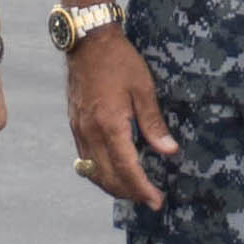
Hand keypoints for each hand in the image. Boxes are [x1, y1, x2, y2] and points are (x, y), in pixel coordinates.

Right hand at [69, 32, 177, 208]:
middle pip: (107, 177)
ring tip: (133, 190)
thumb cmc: (119, 61)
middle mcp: (90, 133)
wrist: (88, 42)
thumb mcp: (144, 89)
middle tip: (149, 199)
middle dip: (128, 193)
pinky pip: (84, 159)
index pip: (126, 168)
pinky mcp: (74, 125)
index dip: (141, 188)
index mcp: (110, 125)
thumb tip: (168, 151)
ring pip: (93, 172)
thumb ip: (154, 124)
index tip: (155, 201)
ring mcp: (79, 130)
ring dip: (112, 186)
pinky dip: (99, 172)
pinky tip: (112, 171)